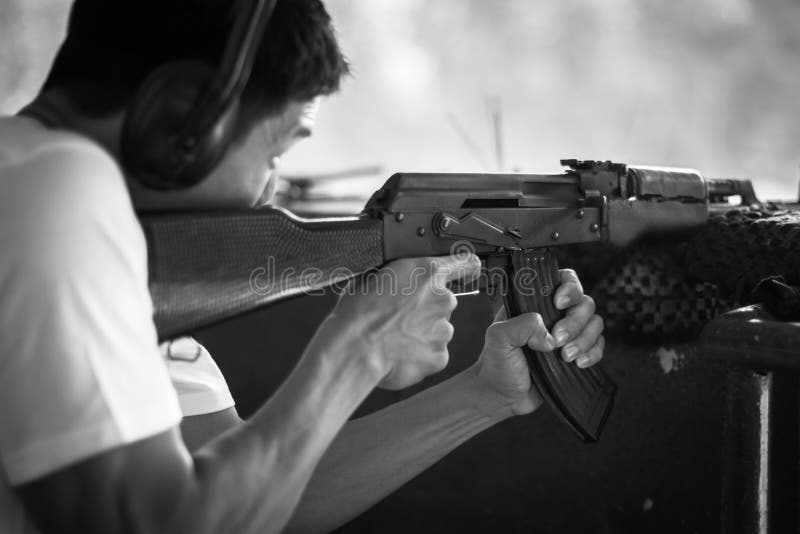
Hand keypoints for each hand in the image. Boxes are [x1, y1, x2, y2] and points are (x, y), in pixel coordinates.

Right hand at [330, 253, 480, 389]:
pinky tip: (397, 354)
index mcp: (427, 272)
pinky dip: (418, 356)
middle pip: (442, 304)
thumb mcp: (374, 276)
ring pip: (437, 331)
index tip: (468, 272)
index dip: (466, 268)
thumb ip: (398, 278)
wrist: (355, 347)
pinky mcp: (439, 357)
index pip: (464, 263)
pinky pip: (432, 354)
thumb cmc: (358, 312)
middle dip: (426, 310)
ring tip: (393, 338)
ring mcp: (444, 330)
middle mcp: (443, 299)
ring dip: (421, 334)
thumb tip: (394, 283)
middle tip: (399, 318)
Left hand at [472, 269, 604, 415]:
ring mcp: (567, 334)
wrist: (501, 397)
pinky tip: (579, 364)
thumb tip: (549, 335)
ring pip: (595, 323)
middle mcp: (554, 315)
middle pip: (584, 303)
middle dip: (575, 322)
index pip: (562, 280)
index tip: (559, 304)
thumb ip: (521, 325)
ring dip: (584, 340)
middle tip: (557, 341)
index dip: (569, 287)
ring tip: (566, 357)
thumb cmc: (496, 365)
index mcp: (535, 303)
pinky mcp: (576, 354)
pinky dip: (593, 353)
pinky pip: (598, 345)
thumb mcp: (498, 338)